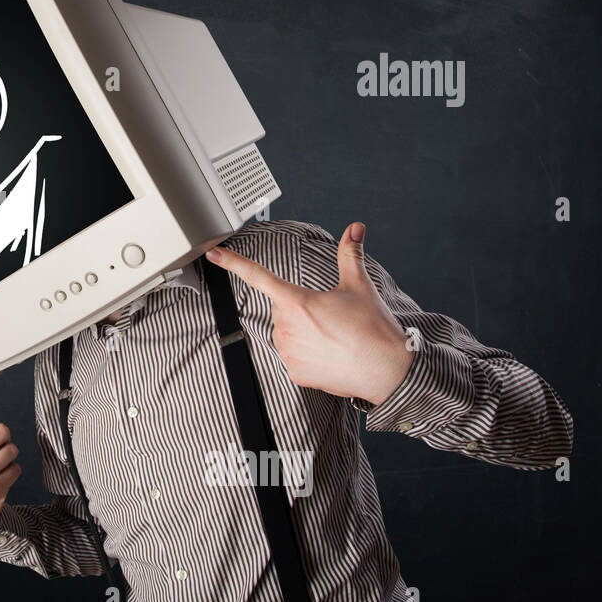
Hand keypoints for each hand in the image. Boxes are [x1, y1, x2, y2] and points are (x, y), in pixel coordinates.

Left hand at [205, 222, 413, 406]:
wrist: (388, 371)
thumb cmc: (374, 329)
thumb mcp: (360, 286)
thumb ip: (350, 255)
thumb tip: (354, 229)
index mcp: (298, 302)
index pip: (259, 277)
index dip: (233, 263)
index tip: (214, 255)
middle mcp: (287, 328)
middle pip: (282, 308)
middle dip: (299, 307)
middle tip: (329, 314)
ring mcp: (289, 353)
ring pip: (286, 333)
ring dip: (303, 331)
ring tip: (333, 336)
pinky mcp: (295, 373)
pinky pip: (294, 356)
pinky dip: (308, 353)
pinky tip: (329, 354)